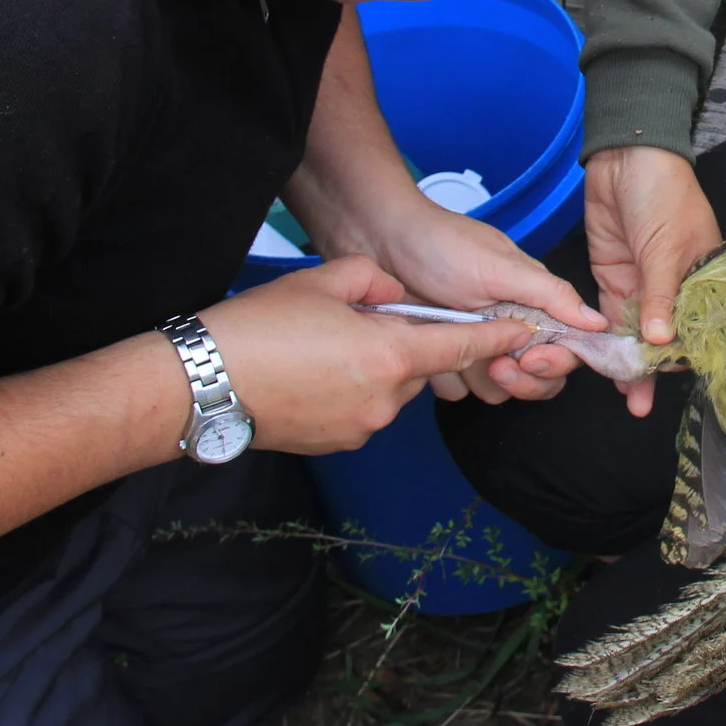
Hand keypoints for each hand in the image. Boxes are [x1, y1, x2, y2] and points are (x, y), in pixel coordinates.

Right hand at [200, 256, 532, 451]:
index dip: (496, 336)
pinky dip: (349, 392)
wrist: (202, 384)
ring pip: (389, 389)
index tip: (523, 331)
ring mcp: (363, 427)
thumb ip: (373, 280)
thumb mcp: (323, 281)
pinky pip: (362, 411)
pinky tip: (310, 375)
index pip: (463, 345)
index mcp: (391, 356)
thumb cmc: (259, 329)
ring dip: (372, 370)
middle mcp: (387, 399)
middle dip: (402, 344)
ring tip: (319, 348)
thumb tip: (392, 293)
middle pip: (420, 366)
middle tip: (355, 322)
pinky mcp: (338, 445)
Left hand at [340, 195, 606, 404]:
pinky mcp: (441, 356)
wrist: (377, 238)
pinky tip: (425, 344)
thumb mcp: (500, 266)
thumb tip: (598, 324)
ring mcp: (474, 344)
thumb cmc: (440, 243)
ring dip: (472, 371)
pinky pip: (451, 389)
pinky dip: (437, 373)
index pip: (565, 352)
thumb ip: (551, 295)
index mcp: (532, 305)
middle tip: (492, 362)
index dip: (553, 364)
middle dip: (517, 378)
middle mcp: (508, 328)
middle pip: (535, 380)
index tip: (530, 359)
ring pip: (491, 390)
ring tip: (451, 340)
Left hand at [584, 145, 720, 416]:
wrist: (626, 155)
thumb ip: (661, 296)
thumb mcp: (666, 247)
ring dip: (626, 363)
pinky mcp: (613, 278)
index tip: (670, 384)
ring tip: (622, 397)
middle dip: (651, 370)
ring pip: (634, 334)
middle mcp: (674, 287)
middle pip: (663, 337)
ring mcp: (642, 284)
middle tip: (638, 405)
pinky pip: (609, 317)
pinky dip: (605, 341)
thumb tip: (661, 340)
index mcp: (704, 279)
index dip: (684, 357)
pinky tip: (605, 368)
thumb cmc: (663, 194)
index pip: (697, 328)